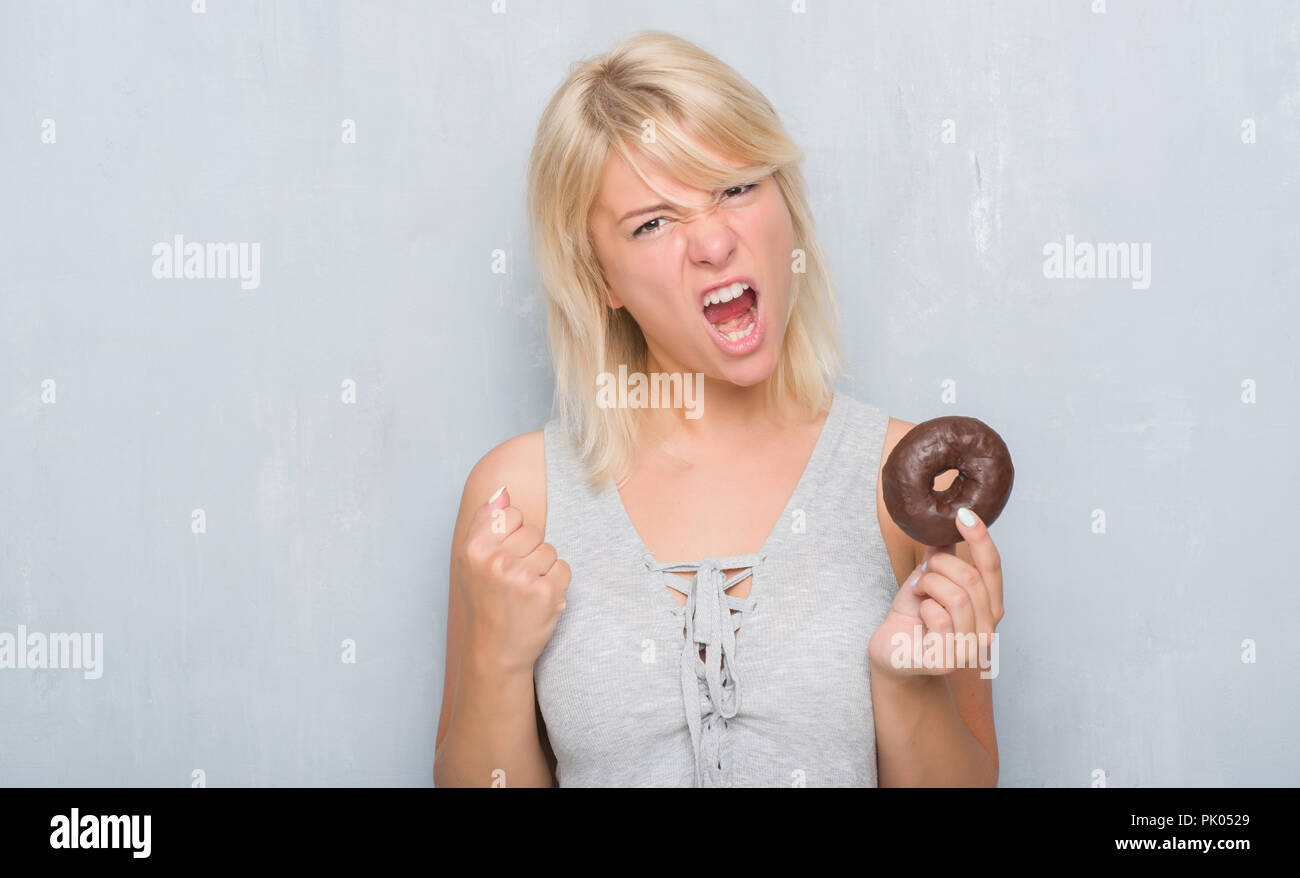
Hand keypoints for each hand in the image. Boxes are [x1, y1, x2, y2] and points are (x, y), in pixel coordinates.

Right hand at [455, 486, 571, 674]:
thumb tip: (503, 492)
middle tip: (513, 580)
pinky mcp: (546, 593)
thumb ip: (485, 522)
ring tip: (525, 590)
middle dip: (529, 553)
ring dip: (543, 569)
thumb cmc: (485, 600)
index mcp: (474, 549)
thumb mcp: (471, 560)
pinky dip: (556, 582)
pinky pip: (563, 568)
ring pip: (549, 549)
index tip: (503, 557)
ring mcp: (522, 578)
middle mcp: (495, 561)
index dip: (512, 535)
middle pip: (533, 532)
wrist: (494, 650)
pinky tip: (539, 598)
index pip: (511, 514)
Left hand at [867, 506, 1003, 679]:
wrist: (891, 651)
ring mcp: (969, 648)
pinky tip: (919, 614)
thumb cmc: (914, 617)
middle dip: (940, 566)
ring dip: (929, 585)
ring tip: (919, 591)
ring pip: (956, 596)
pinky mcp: (946, 660)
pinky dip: (923, 606)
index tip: (964, 514)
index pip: (993, 567)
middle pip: (970, 578)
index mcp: (989, 607)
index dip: (981, 538)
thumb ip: (943, 557)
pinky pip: (938, 616)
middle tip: (923, 573)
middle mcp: (987, 629)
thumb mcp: (930, 579)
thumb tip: (949, 523)